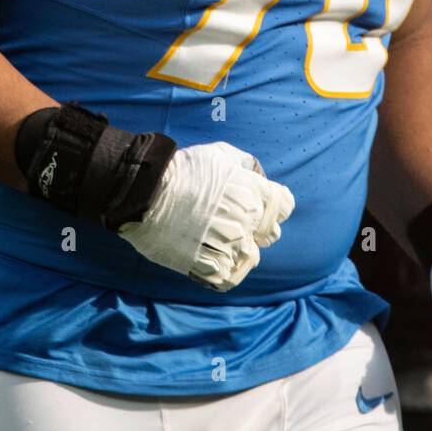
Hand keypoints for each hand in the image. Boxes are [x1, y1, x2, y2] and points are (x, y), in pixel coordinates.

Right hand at [118, 142, 294, 290]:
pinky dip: (225, 270)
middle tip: (234, 222)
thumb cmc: (184, 169)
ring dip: (238, 249)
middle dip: (257, 229)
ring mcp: (228, 246)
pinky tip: (213, 258)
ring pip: (251, 256)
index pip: (285, 206)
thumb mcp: (219, 153)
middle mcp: (246, 221)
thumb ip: (245, 164)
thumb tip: (258, 174)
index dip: (273, 206)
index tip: (258, 205)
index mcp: (253, 193)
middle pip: (270, 234)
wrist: (146, 194)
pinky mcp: (209, 267)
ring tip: (217, 239)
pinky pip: (231, 277)